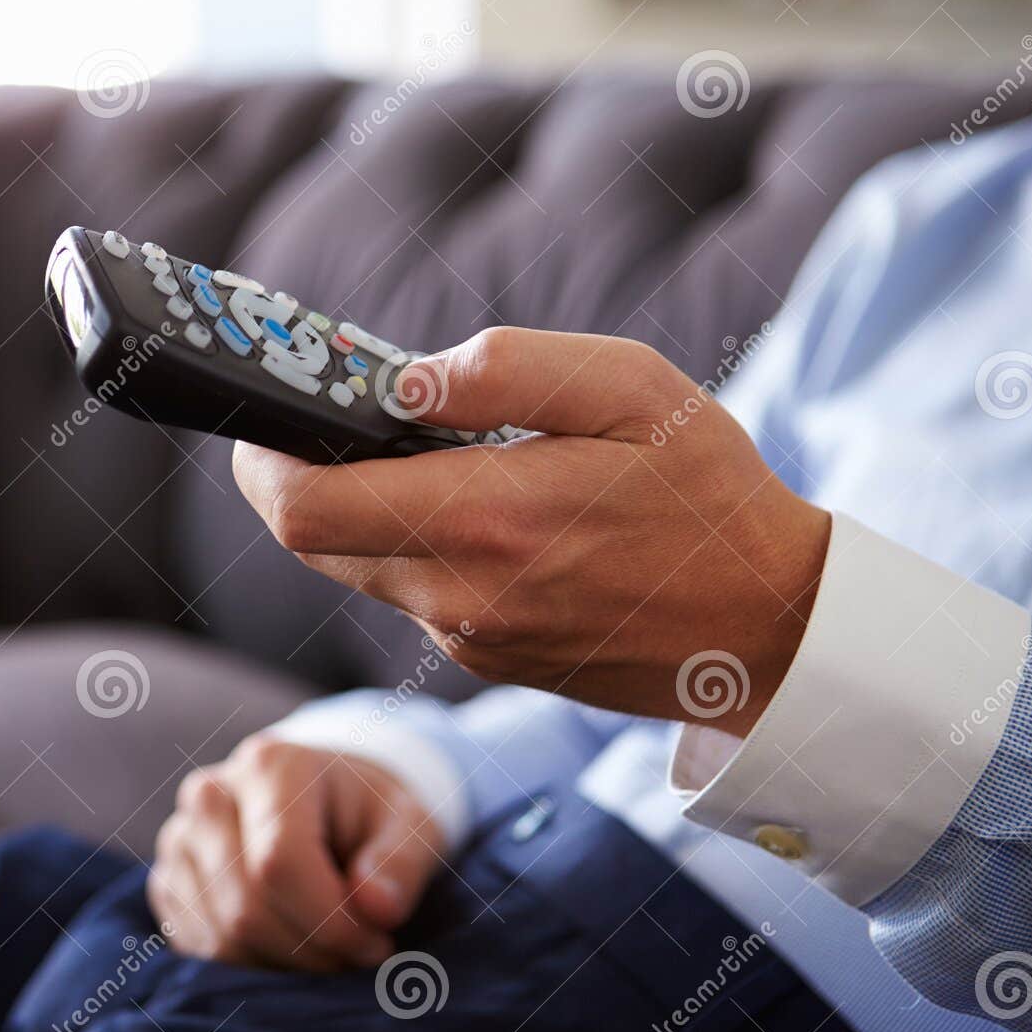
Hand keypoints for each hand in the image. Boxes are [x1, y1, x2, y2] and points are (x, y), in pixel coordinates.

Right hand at [147, 735, 442, 970]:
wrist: (325, 798)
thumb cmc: (370, 812)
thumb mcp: (412, 823)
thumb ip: (401, 863)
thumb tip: (378, 910)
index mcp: (270, 765)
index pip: (280, 864)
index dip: (331, 922)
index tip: (378, 943)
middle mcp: (210, 795)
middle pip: (246, 908)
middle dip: (312, 952)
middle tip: (361, 955)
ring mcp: (179, 839)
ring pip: (221, 938)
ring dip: (286, 966)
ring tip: (331, 950)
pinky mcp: (167, 881)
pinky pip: (202, 950)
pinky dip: (254, 967)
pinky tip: (294, 948)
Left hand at [234, 328, 830, 736]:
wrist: (771, 625)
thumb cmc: (706, 492)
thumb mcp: (626, 389)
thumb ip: (502, 371)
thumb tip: (399, 381)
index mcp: (486, 518)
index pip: (303, 508)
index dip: (261, 460)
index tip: (266, 416)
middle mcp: (460, 594)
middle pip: (310, 544)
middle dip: (299, 479)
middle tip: (336, 423)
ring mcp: (469, 639)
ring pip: (358, 571)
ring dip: (362, 513)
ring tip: (424, 459)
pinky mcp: (486, 660)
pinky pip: (413, 597)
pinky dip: (413, 548)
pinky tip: (480, 513)